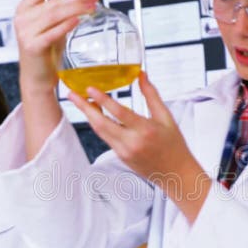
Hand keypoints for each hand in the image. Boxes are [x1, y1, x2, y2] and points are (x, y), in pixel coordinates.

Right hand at [14, 0, 98, 92]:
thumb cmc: (45, 51)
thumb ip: (63, 4)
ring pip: (54, 15)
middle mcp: (23, 18)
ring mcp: (26, 33)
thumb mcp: (55, 23)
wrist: (37, 77)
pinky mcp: (33, 47)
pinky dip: (66, 25)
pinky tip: (77, 20)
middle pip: (53, 2)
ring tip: (91, 7)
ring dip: (75, 9)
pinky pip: (52, 33)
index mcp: (25, 8)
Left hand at [68, 73, 211, 222]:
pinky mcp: (120, 157)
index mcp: (145, 130)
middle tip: (72, 94)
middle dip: (84, 107)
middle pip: (101, 123)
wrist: (176, 173)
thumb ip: (151, 95)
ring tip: (79, 101)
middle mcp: (132, 142)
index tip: (90, 88)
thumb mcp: (166, 117)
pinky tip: (94, 114)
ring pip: (100, 131)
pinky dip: (98, 125)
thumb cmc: (174, 144)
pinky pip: (105, 138)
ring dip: (88, 115)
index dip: (102, 99)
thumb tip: (141, 74)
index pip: (119, 112)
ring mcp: (124, 152)